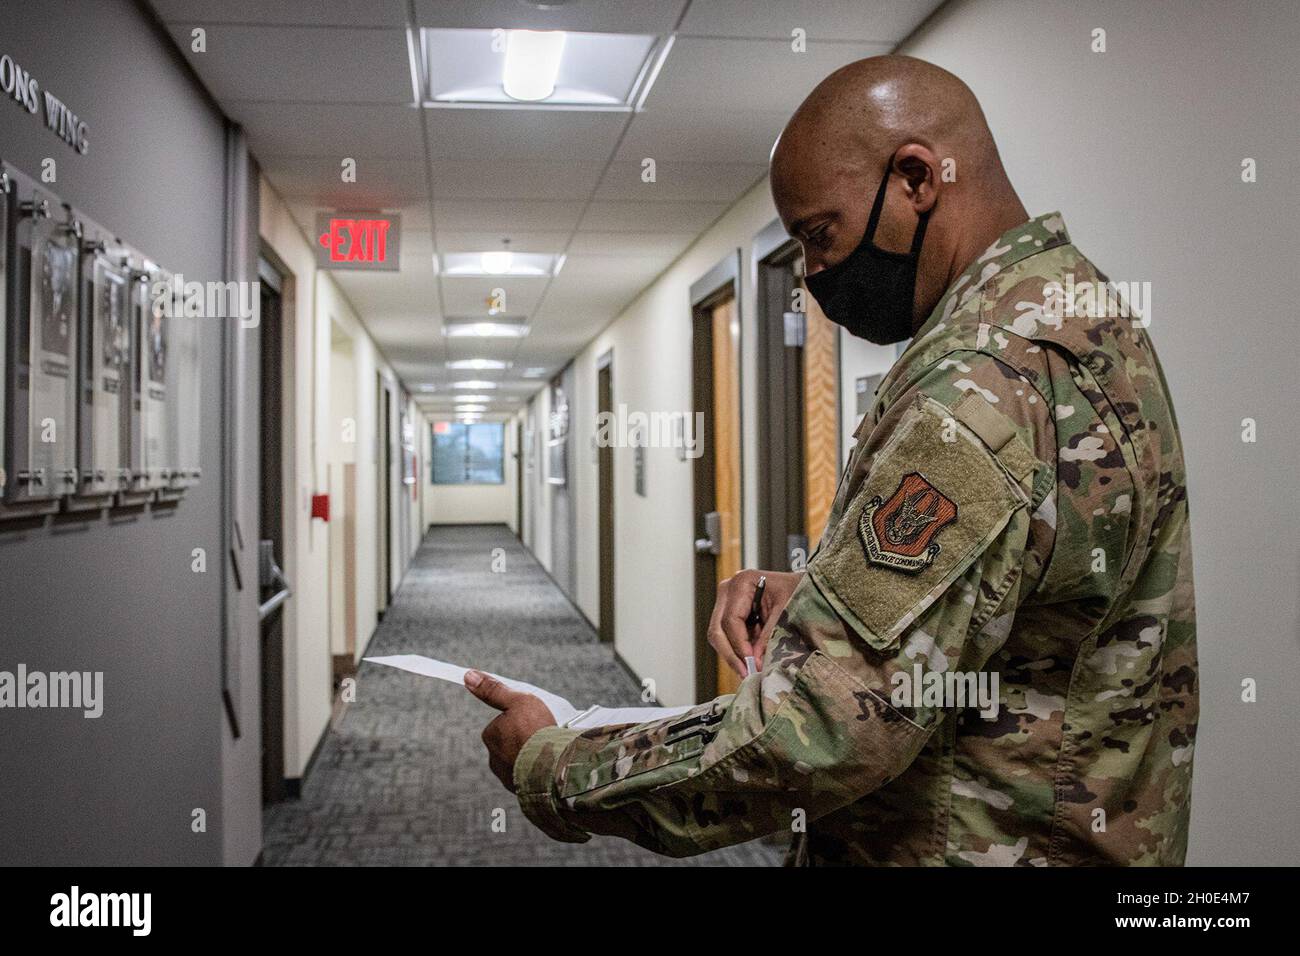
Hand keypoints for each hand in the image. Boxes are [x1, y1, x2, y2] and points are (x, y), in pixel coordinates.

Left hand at [465, 670, 556, 791]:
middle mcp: (494, 758)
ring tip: (547, 751)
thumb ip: (493, 690)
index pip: (502, 723)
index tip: (534, 722)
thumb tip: (468, 676)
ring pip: (518, 760)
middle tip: (542, 736)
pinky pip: (526, 777)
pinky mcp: (519, 790)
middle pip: (509, 743)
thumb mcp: (518, 700)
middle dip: (523, 740)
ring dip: (529, 757)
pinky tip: (547, 766)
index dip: (520, 720)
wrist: (554, 766)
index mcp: (490, 735)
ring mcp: (506, 776)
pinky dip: (535, 771)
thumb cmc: (536, 730)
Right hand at [707, 569, 802, 676]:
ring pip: (718, 636)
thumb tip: (756, 662)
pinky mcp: (729, 612)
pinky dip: (737, 650)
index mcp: (741, 582)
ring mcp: (726, 601)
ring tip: (749, 671)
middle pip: (717, 629)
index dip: (739, 645)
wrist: (799, 584)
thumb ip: (769, 635)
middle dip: (731, 654)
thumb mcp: (786, 610)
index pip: (730, 620)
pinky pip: (726, 636)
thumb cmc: (796, 590)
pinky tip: (749, 662)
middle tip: (745, 673)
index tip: (752, 663)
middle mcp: (728, 590)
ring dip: (732, 655)